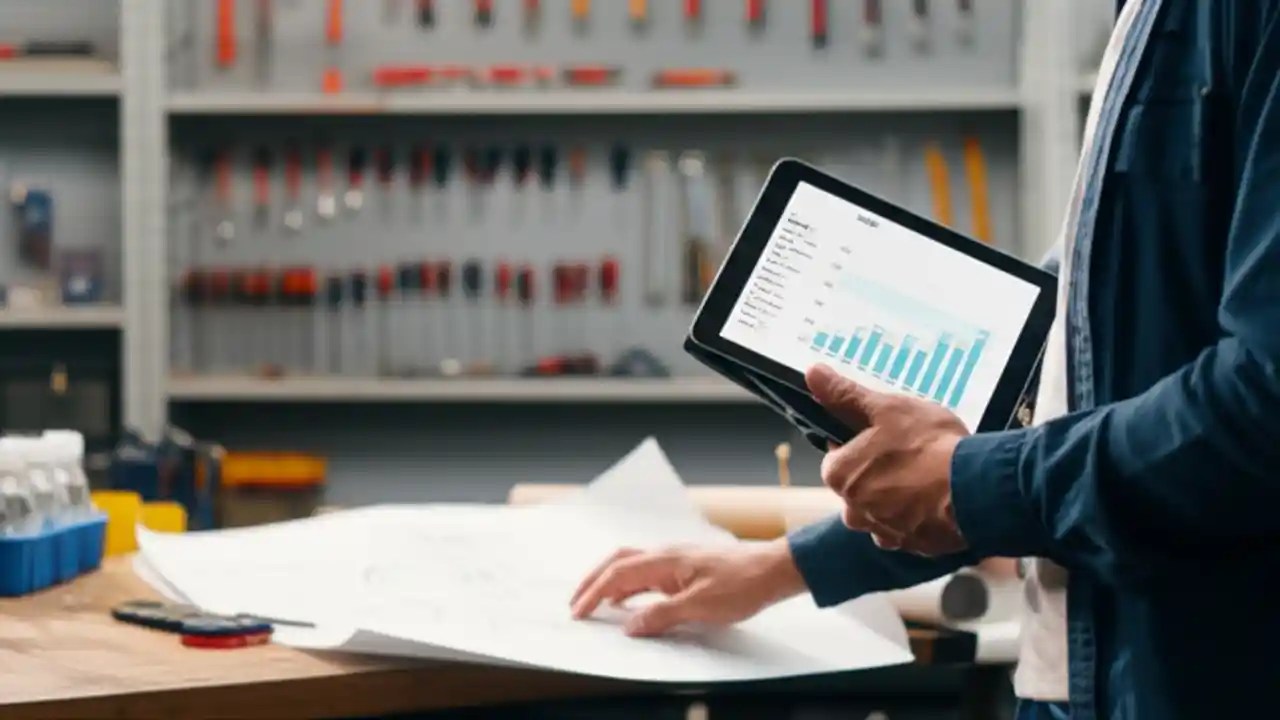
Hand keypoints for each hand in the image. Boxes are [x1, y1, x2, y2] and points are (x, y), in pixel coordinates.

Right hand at [569, 540, 806, 636]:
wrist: (773, 570)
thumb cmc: (741, 585)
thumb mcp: (700, 607)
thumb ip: (661, 615)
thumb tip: (629, 625)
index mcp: (664, 560)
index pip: (617, 575)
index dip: (594, 594)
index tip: (578, 612)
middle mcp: (665, 555)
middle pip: (617, 562)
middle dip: (592, 581)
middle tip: (575, 603)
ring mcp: (675, 560)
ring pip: (631, 565)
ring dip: (609, 582)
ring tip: (595, 603)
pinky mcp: (685, 568)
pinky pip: (647, 573)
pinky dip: (629, 585)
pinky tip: (629, 601)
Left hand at [806, 364, 968, 556]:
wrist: (978, 488)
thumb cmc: (929, 445)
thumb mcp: (886, 409)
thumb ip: (846, 395)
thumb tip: (813, 373)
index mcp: (840, 476)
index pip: (836, 457)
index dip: (859, 443)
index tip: (884, 435)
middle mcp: (854, 511)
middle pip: (858, 486)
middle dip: (878, 472)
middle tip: (911, 453)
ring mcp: (885, 532)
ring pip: (882, 510)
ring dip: (898, 497)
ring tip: (928, 477)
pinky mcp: (915, 546)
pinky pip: (909, 529)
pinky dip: (919, 517)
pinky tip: (939, 499)